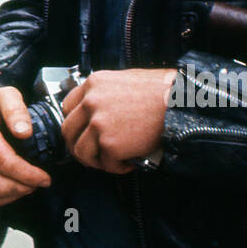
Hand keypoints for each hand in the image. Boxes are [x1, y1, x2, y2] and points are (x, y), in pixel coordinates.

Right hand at [0, 87, 52, 206]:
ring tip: (30, 184)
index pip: (5, 163)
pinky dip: (5, 197)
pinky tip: (16, 186)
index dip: (29, 174)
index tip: (45, 177)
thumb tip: (24, 132)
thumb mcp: (7, 95)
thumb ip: (16, 109)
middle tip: (41, 181)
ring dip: (17, 194)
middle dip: (25, 187)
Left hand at [61, 68, 176, 173]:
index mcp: (93, 84)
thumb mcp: (123, 81)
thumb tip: (97, 113)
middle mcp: (91, 102)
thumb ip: (104, 94)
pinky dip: (117, 167)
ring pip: (81, 152)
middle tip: (92, 153)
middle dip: (78, 145)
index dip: (76, 123)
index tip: (83, 132)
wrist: (179, 101)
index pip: (67, 107)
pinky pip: (106, 164)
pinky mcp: (110, 144)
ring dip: (95, 160)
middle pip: (68, 131)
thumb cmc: (160, 90)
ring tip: (111, 160)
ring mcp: (98, 123)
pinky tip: (130, 161)